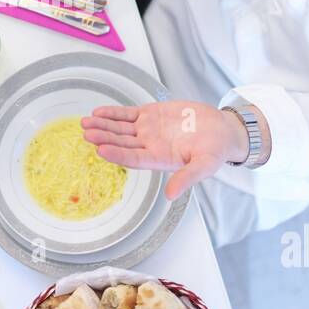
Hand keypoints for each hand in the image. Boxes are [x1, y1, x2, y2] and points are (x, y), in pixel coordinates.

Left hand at [82, 100, 251, 199]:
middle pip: (122, 143)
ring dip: (103, 125)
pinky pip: (127, 114)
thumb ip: (187, 178)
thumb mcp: (206, 165)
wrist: (222, 130)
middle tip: (87, 134)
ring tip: (86, 122)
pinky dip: (113, 113)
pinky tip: (98, 112)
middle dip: (104, 138)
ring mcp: (148, 130)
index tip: (101, 150)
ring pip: (120, 128)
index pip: (133, 159)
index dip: (117, 155)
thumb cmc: (216, 150)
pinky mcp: (150, 115)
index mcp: (160, 160)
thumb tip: (171, 195)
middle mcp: (149, 146)